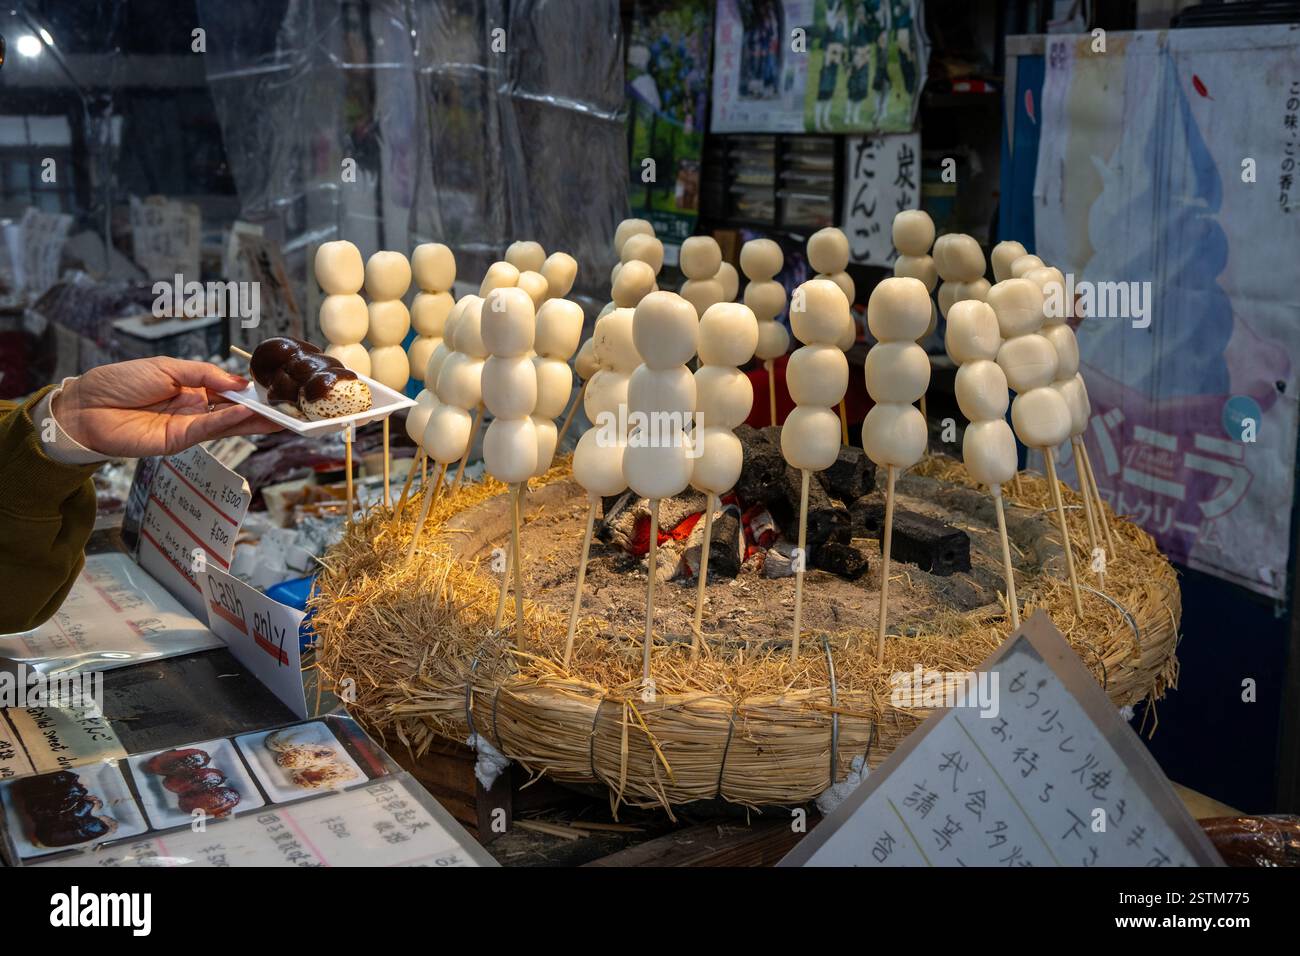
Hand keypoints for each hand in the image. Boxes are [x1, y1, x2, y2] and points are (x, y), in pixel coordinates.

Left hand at [52, 357, 279, 457]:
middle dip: (263, 410)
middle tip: (292, 410)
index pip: (230, 390)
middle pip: (236, 410)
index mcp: (192, 387)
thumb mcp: (166, 367)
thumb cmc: (119, 382)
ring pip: (229, 424)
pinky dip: (229, 422)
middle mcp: (195, 408)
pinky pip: (210, 430)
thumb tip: (240, 382)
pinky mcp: (178, 442)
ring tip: (282, 417)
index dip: (252, 390)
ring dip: (255, 421)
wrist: (85, 407)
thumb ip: (204, 374)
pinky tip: (247, 414)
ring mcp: (188, 426)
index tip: (276, 389)